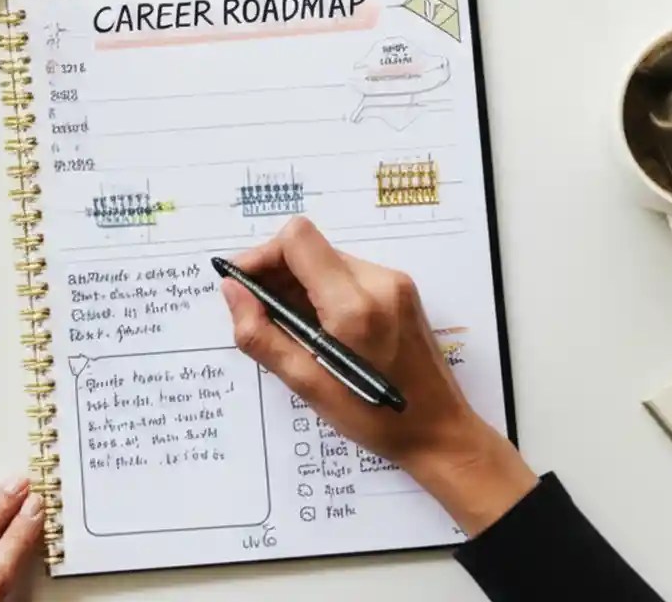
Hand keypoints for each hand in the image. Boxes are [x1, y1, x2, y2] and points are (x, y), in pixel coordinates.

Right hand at [221, 217, 536, 535]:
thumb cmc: (374, 420)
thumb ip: (262, 335)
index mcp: (354, 307)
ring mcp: (394, 282)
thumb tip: (232, 291)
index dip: (261, 256)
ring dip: (299, 285)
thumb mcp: (307, 386)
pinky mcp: (401, 289)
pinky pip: (347, 273)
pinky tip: (323, 330)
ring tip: (296, 332)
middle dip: (276, 274)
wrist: (439, 431)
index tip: (243, 287)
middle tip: (262, 316)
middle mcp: (378, 282)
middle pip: (309, 247)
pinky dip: (323, 292)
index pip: (297, 240)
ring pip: (326, 259)